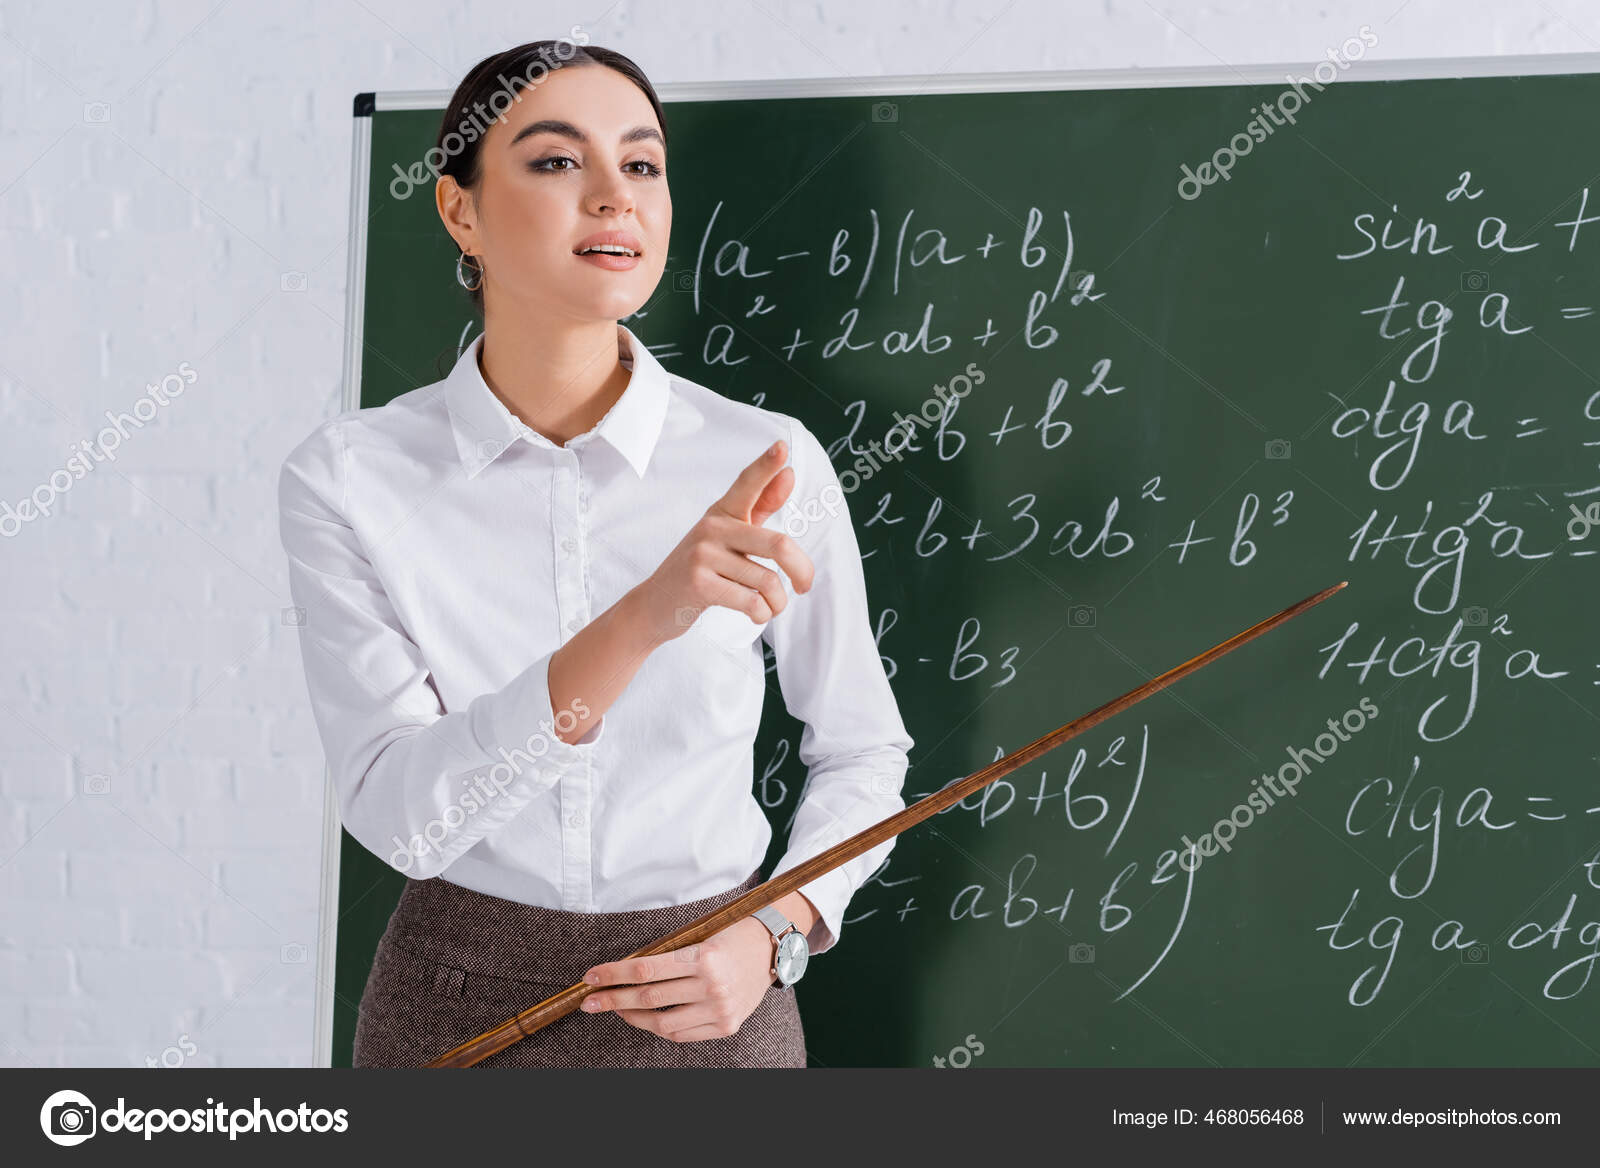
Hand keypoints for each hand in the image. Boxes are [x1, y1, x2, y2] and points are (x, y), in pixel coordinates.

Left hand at [578, 916, 778, 1041]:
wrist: (770, 950)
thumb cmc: (729, 936)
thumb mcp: (699, 937)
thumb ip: (667, 956)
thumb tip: (622, 972)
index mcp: (703, 957)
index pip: (646, 970)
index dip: (614, 974)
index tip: (591, 977)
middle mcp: (712, 986)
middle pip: (648, 998)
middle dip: (612, 998)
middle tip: (589, 1000)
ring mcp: (720, 1010)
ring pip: (662, 1023)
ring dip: (632, 1017)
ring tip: (616, 1008)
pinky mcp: (726, 1026)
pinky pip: (682, 1034)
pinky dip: (659, 1028)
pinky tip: (644, 1018)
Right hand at [631, 439, 814, 644]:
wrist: (654, 606)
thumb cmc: (700, 569)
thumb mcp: (728, 536)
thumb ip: (761, 507)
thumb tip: (790, 474)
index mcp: (721, 513)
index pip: (747, 485)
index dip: (766, 466)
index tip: (782, 447)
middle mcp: (712, 527)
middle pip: (778, 545)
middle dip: (802, 570)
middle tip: (804, 586)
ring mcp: (702, 555)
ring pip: (767, 581)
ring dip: (777, 602)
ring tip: (770, 607)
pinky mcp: (699, 584)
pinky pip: (751, 601)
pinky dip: (761, 613)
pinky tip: (756, 614)